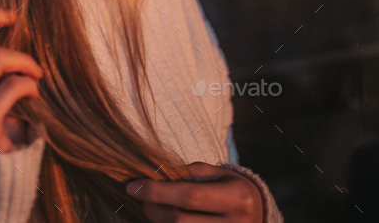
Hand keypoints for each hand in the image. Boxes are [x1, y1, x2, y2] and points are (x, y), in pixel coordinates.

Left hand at [126, 162, 262, 221]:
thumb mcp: (217, 174)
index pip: (189, 195)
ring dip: (158, 220)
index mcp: (235, 197)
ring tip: (153, 206)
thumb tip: (154, 175)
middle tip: (141, 196)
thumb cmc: (231, 188)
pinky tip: (164, 218)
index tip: (133, 186)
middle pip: (179, 221)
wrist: (258, 214)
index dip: (158, 191)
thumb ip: (189, 174)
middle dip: (152, 208)